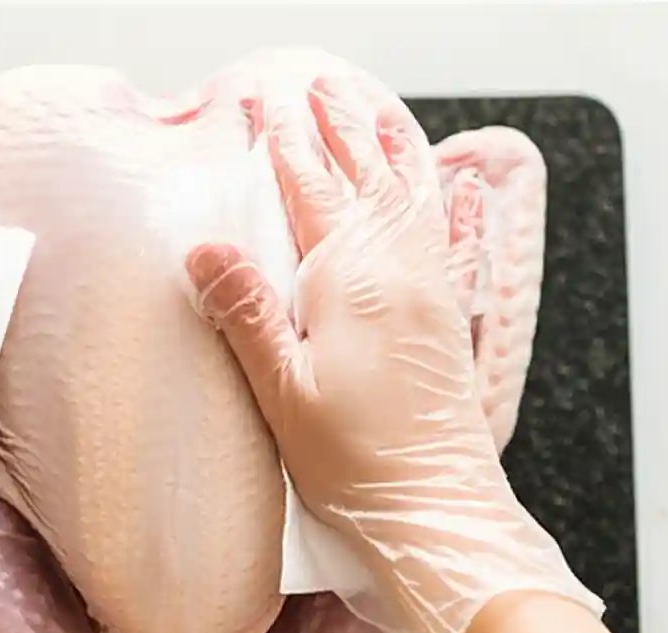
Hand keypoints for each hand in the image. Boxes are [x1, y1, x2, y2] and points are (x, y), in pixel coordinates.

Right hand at [186, 75, 601, 632]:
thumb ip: (246, 313)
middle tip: (321, 87)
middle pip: (364, 182)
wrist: (437, 510)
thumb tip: (205, 246)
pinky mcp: (450, 320)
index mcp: (350, 285)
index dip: (287, 144)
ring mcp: (432, 293)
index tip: (267, 104)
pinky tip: (462, 183)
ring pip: (411, 200)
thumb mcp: (282, 392)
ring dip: (390, 151)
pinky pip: (454, 241)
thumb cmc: (355, 463)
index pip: (310, 193)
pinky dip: (454, 204)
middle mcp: (398, 274)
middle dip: (339, 130)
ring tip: (376, 112)